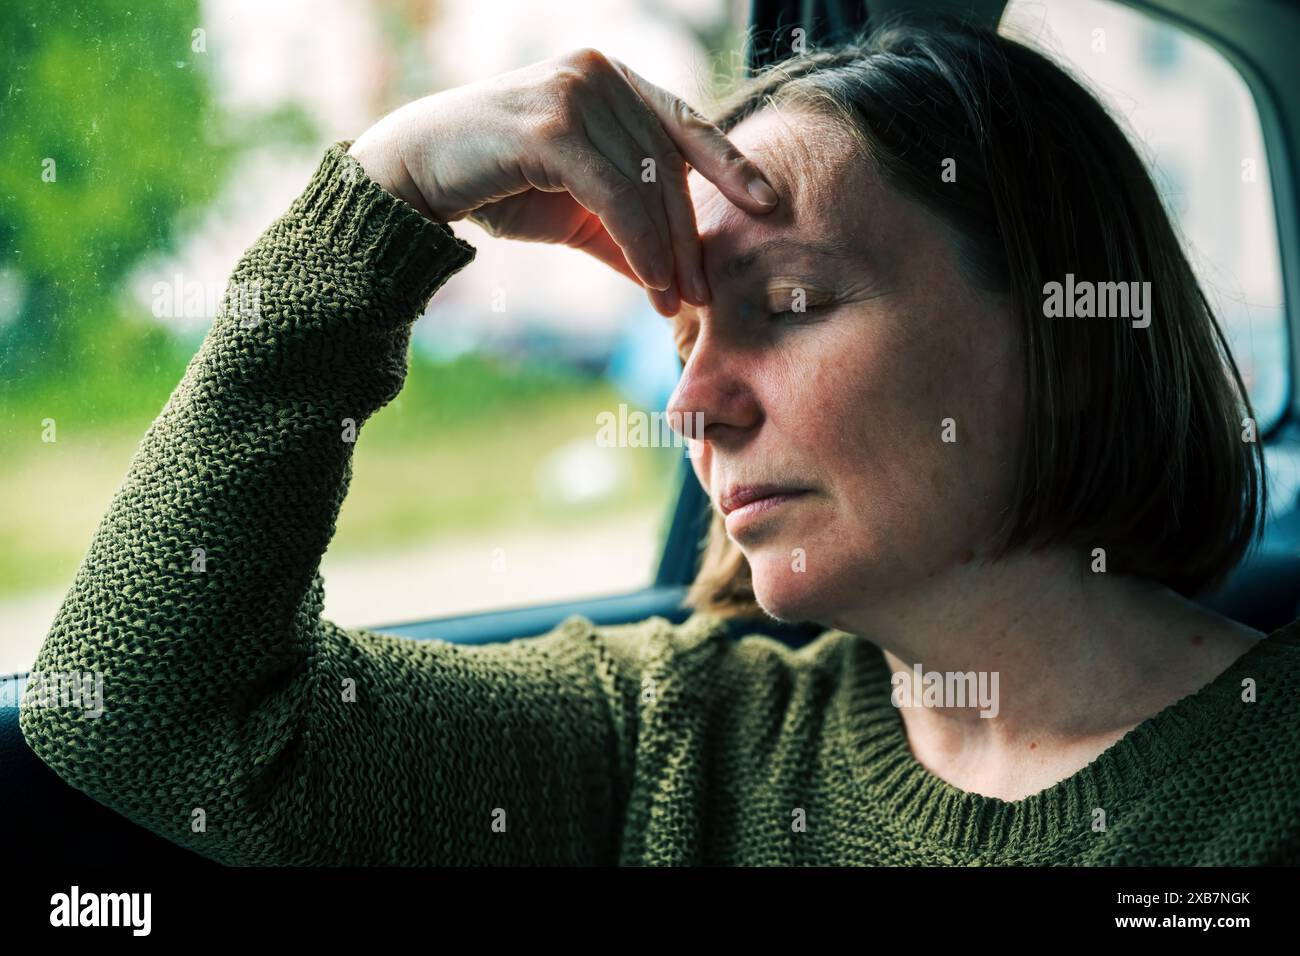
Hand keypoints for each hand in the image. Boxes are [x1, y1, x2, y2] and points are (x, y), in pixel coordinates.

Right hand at [347, 48, 779, 315]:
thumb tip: (679, 276)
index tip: (768, 201)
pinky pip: (616, 197)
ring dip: (665, 251)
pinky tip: (650, 285)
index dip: (728, 162)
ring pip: (647, 184)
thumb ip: (627, 228)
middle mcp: (598, 73)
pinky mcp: (550, 128)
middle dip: (688, 235)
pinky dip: (639, 245)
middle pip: (669, 164)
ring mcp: (574, 93)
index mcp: (611, 79)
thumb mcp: (577, 210)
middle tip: (702, 294)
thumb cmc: (497, 185)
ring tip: (672, 300)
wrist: (416, 177)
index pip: (684, 121)